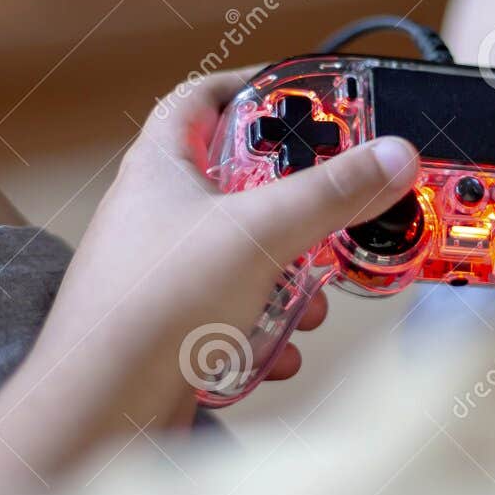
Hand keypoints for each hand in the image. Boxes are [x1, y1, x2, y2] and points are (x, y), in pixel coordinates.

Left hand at [0, 69, 419, 470]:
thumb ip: (332, 192)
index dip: (249, 86)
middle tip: (330, 217)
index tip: (300, 96)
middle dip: (292, 209)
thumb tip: (391, 156)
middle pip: (235, 187)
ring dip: (285, 283)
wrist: (103, 407)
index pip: (199, 99)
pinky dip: (262, 333)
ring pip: (239, 260)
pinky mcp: (167, 329)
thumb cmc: (156, 303)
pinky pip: (229, 318)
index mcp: (160, 167)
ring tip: (312, 307)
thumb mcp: (262, 232)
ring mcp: (157, 275)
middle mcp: (152, 215)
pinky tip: (280, 353)